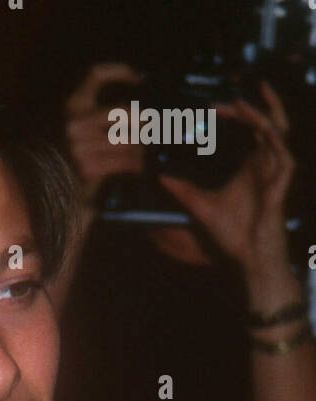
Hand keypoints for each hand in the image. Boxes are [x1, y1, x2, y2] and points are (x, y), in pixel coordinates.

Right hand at [63, 62, 144, 210]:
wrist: (47, 191)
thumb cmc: (66, 157)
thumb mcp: (75, 127)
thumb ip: (94, 114)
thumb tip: (133, 104)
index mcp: (71, 106)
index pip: (96, 74)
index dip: (119, 71)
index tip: (138, 78)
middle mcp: (75, 122)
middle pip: (124, 112)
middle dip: (142, 121)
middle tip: (150, 128)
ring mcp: (81, 145)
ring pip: (127, 139)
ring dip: (139, 147)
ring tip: (143, 153)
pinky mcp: (88, 167)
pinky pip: (123, 161)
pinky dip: (134, 164)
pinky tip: (137, 167)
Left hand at [156, 81, 294, 280]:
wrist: (250, 258)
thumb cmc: (232, 235)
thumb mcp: (201, 207)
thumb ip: (183, 190)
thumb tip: (161, 177)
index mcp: (250, 163)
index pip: (246, 127)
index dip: (232, 113)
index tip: (211, 107)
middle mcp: (265, 162)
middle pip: (263, 122)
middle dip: (246, 107)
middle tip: (224, 99)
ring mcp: (276, 170)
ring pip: (276, 130)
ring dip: (260, 115)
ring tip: (241, 102)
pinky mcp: (282, 181)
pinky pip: (283, 153)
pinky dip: (273, 137)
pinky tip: (261, 128)